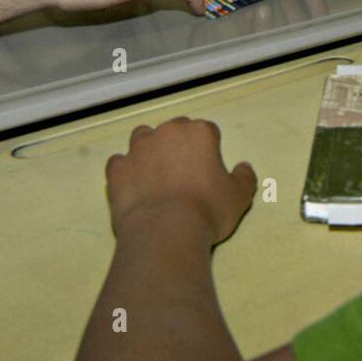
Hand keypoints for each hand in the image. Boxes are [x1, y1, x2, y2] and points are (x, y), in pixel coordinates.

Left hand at [106, 118, 257, 245]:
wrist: (165, 231)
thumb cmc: (207, 211)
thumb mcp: (238, 198)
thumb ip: (244, 178)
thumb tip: (243, 167)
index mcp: (199, 134)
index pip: (207, 131)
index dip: (209, 149)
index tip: (209, 169)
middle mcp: (167, 133)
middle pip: (174, 129)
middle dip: (179, 145)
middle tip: (184, 172)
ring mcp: (138, 149)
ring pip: (143, 137)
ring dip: (149, 149)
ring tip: (155, 174)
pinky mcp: (118, 168)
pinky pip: (120, 162)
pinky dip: (126, 170)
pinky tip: (133, 187)